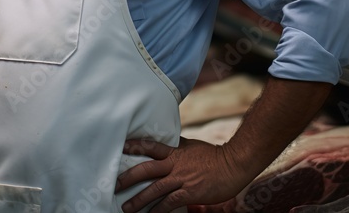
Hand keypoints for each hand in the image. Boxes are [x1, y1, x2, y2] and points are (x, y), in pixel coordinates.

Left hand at [114, 137, 252, 212]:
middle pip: (146, 169)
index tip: (119, 148)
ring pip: (155, 189)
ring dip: (139, 199)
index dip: (134, 146)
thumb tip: (167, 142)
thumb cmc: (214, 155)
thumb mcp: (192, 146)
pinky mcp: (190, 192)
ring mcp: (182, 178)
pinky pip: (170, 203)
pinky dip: (159, 210)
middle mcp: (174, 164)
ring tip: (126, 208)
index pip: (150, 146)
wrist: (234, 164)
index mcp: (174, 151)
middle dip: (128, 178)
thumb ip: (177, 146)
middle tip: (115, 185)